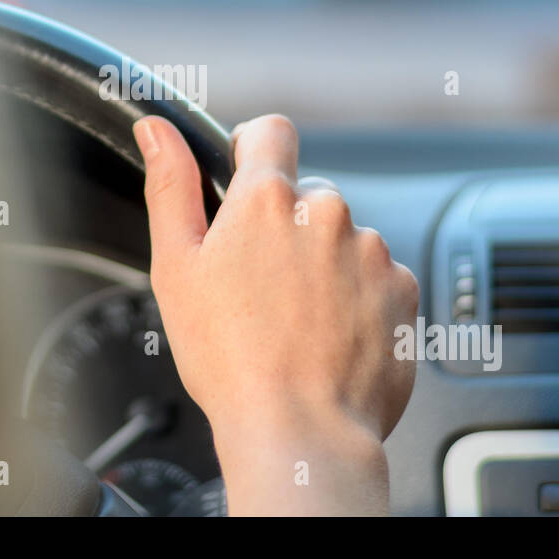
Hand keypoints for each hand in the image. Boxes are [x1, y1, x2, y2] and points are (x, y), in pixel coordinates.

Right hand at [132, 114, 417, 514]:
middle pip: (306, 197)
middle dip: (287, 229)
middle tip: (260, 287)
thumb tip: (156, 127)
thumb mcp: (176, 268)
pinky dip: (357, 299)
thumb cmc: (229, 358)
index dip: (254, 150)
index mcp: (267, 200)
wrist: (300, 431)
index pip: (270, 131)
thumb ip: (170, 185)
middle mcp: (328, 212)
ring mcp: (371, 250)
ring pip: (343, 239)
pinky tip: (330, 337)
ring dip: (324, 266)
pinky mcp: (402, 289)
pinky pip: (376, 277)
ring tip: (297, 323)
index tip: (245, 182)